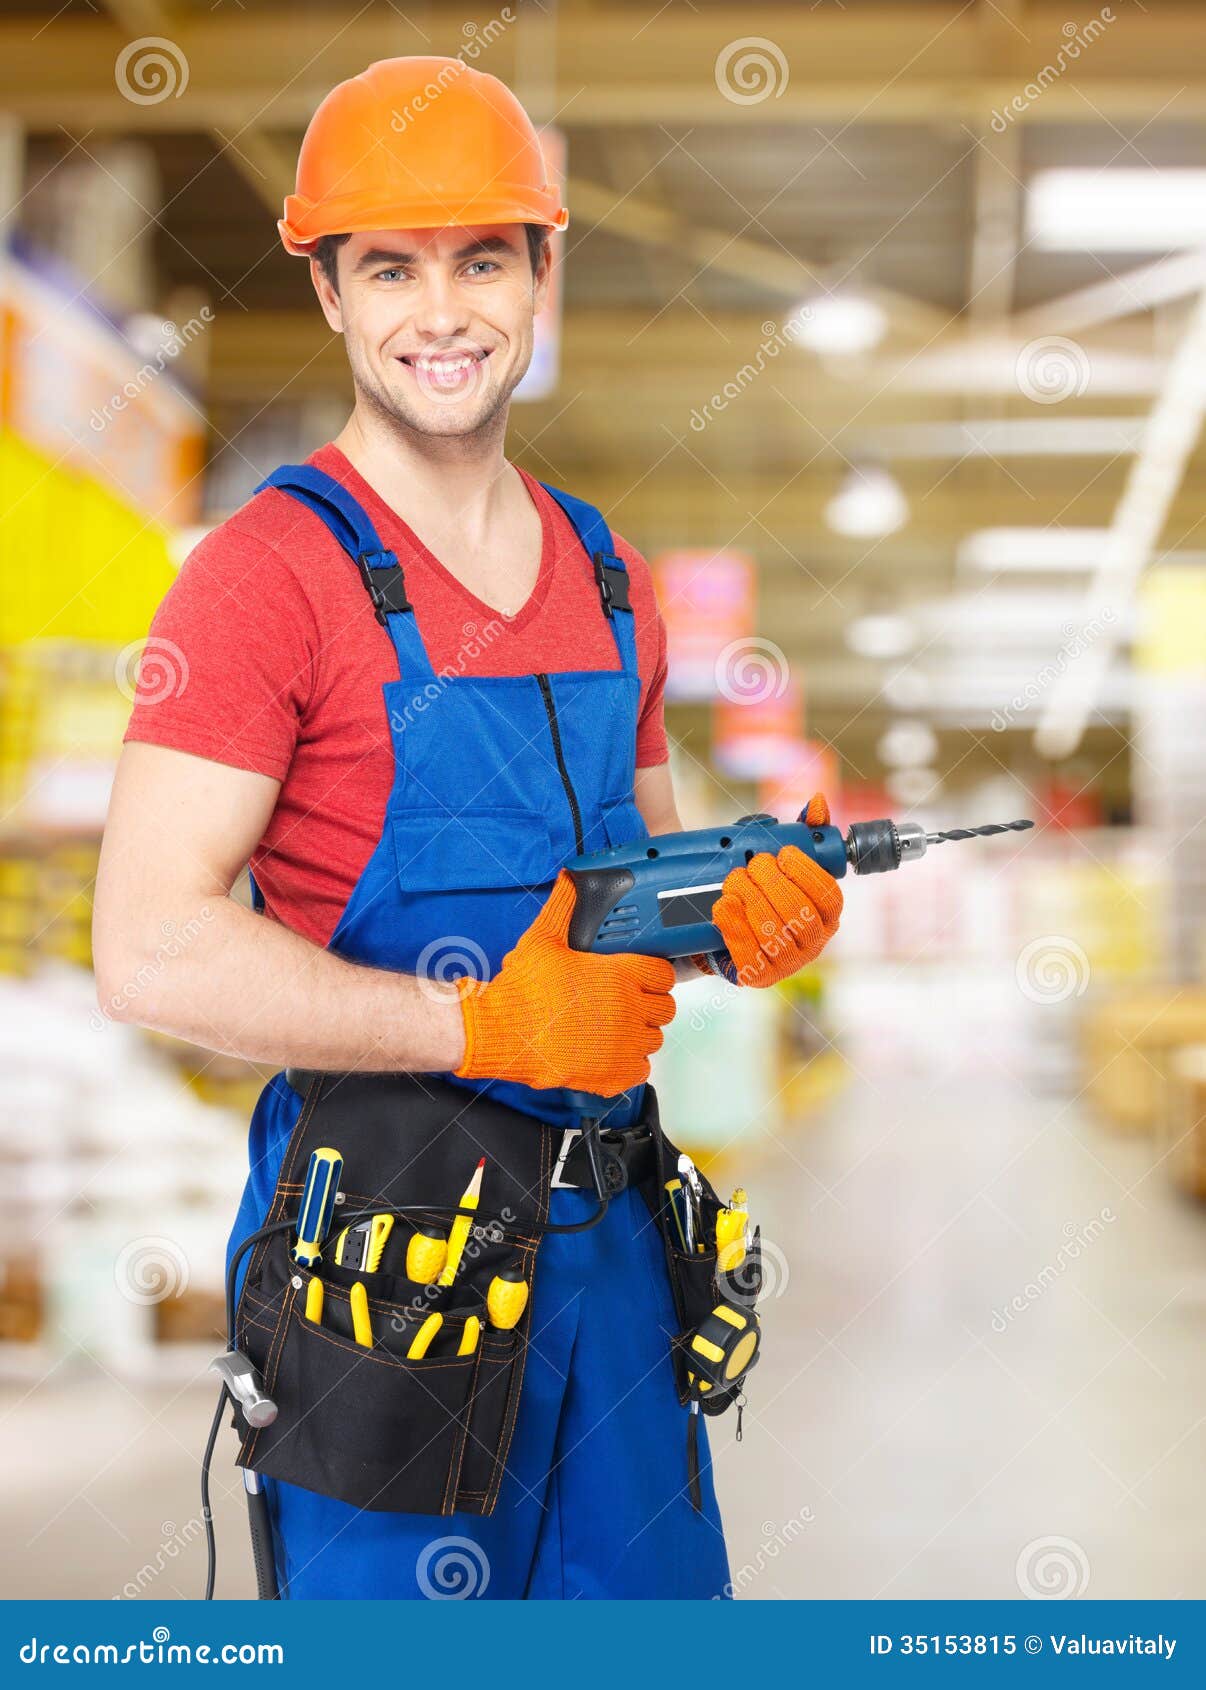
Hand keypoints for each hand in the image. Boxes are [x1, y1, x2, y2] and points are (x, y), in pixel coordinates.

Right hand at [455, 871, 676, 1092]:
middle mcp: (629, 1009)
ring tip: (618, 1027)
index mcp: (620, 975)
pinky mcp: (613, 1074)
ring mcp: (624, 1044)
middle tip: (629, 1002)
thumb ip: (563, 907)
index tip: (644, 977)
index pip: (663, 974)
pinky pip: (642, 1069)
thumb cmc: (522, 990)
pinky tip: (612, 1052)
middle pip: (665, 1008)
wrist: (503, 1031)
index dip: (654, 975)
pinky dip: (631, 1063)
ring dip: (641, 1032)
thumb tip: (570, 881)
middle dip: (651, 1003)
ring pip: (654, 1038)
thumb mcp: (543, 939)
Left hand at [710, 793, 842, 987]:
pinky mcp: (758, 976)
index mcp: (826, 914)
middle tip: (752, 865)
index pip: (829, 896)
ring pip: (774, 935)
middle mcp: (812, 942)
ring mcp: (786, 963)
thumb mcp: (780, 861)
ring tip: (734, 880)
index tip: (782, 853)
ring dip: (752, 901)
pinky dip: (735, 928)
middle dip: (773, 884)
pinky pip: (750, 957)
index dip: (806, 872)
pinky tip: (725, 907)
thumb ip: (801, 832)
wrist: (726, 927)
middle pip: (799, 915)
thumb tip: (816, 803)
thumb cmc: (763, 891)